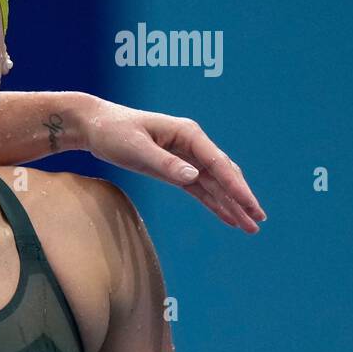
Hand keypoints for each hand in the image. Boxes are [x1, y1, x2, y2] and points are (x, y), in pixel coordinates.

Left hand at [80, 98, 264, 232]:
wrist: (93, 125)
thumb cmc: (112, 131)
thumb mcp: (136, 148)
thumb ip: (164, 164)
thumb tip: (193, 177)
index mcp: (187, 134)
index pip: (218, 163)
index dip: (236, 187)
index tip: (250, 205)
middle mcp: (191, 144)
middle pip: (223, 174)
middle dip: (241, 197)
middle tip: (259, 220)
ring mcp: (184, 157)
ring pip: (214, 184)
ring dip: (231, 204)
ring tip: (250, 226)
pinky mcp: (173, 168)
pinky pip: (198, 188)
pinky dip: (213, 203)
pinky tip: (227, 217)